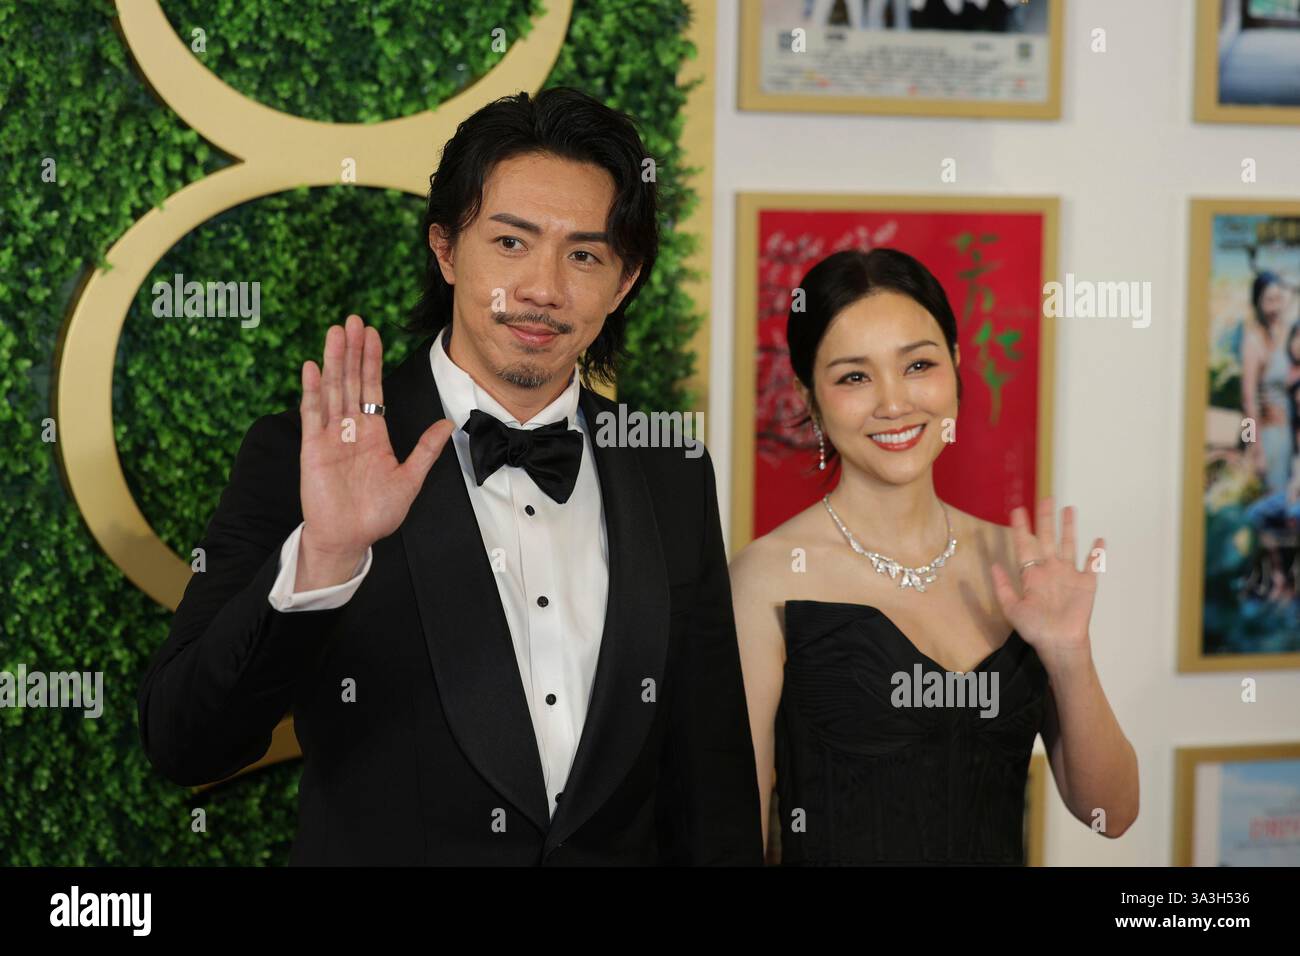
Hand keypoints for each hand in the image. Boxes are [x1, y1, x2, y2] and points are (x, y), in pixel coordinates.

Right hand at [296, 315, 453, 587]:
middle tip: (353, 320)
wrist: (350, 539)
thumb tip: (447, 423)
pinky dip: (312, 391)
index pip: (373, 388)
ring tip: (335, 333)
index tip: (373, 333)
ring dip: (333, 361)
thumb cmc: (377, 513)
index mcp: (374, 433)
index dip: (373, 361)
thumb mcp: (410, 479)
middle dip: (352, 351)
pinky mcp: (314, 449)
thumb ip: (426, 450)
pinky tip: (312, 368)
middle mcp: (351, 429)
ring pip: (332, 390)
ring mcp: (330, 436)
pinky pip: (312, 415)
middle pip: (351, 381)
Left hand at [990, 498, 1101, 670]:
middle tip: (1045, 498)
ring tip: (1069, 508)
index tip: (1017, 509)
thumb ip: (1002, 586)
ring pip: (1069, 544)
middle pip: (1048, 538)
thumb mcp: (1012, 608)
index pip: (1025, 545)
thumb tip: (993, 564)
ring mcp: (1069, 575)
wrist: (1059, 643)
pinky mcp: (1086, 583)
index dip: (1021, 527)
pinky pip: (1092, 564)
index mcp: (1031, 575)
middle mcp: (1050, 570)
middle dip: (1045, 519)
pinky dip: (1096, 551)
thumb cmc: (1035, 629)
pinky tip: (1099, 538)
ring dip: (1069, 527)